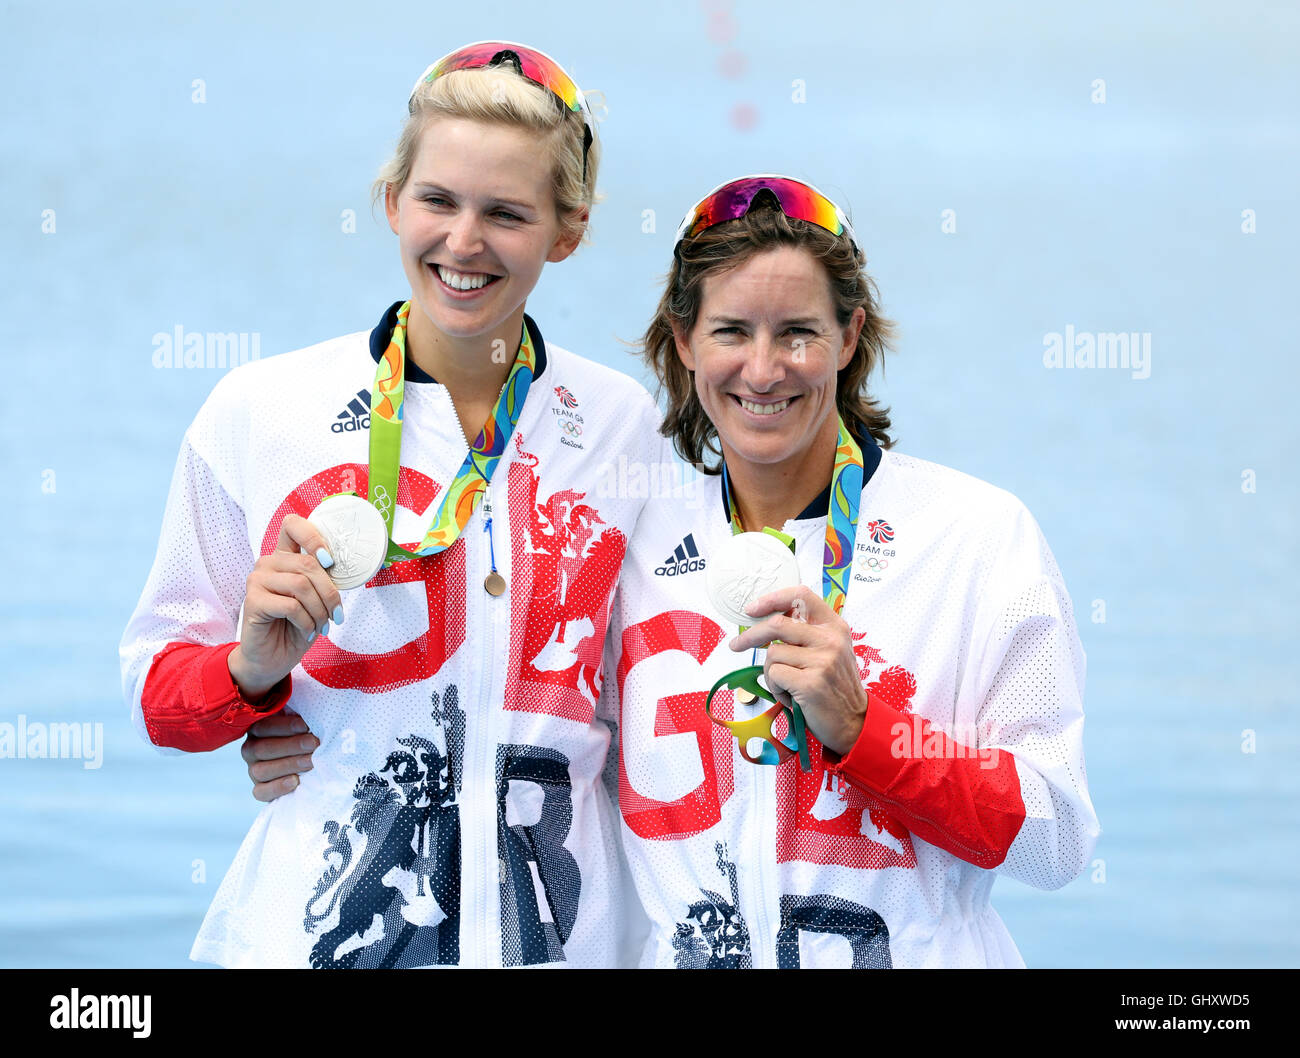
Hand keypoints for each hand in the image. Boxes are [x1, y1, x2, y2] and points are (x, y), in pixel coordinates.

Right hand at [228, 514, 343, 697]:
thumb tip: (342, 568)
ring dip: (320, 610)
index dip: (314, 537)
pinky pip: (291, 605)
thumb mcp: (316, 599)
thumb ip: (322, 578)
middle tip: (336, 615)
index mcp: (284, 557)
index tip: (330, 561)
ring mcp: (257, 580)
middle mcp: (268, 564)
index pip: (293, 525)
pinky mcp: (253, 601)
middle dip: (330, 593)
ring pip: (302, 585)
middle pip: (308, 563)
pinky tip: (307, 632)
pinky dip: (307, 622)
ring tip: (321, 626)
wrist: (272, 658)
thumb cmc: (296, 626)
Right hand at [241, 712, 319, 801]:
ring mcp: (253, 770)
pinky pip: (261, 792)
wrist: (309, 761)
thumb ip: (300, 717)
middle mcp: (251, 750)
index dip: (284, 726)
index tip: (305, 725)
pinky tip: (295, 781)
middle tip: (314, 744)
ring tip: (310, 762)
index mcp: (258, 729)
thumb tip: (311, 712)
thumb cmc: (306, 735)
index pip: (263, 726)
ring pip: (261, 770)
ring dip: (288, 765)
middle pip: (262, 749)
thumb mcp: (301, 722)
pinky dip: (278, 787)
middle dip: (291, 746)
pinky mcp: (259, 789)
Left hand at [728, 585, 868, 755]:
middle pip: (777, 623)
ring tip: (785, 685)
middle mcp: (831, 640)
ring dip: (770, 673)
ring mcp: (823, 661)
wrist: (854, 722)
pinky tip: (790, 697)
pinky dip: (775, 688)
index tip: (753, 609)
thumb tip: (767, 623)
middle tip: (737, 645)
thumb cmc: (836, 688)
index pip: (801, 596)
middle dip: (751, 636)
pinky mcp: (811, 683)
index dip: (772, 599)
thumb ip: (807, 634)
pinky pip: (774, 675)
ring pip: (773, 653)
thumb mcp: (831, 651)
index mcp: (835, 627)